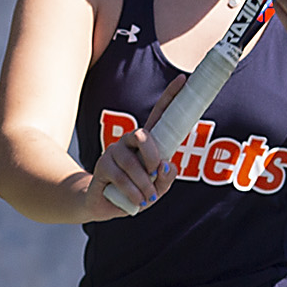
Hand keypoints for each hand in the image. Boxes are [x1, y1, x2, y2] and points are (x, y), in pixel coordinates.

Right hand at [84, 74, 185, 218]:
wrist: (104, 205)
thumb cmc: (135, 192)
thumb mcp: (157, 189)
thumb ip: (166, 178)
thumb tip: (167, 165)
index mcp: (146, 142)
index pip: (159, 113)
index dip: (170, 96)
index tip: (183, 80)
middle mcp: (129, 141)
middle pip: (143, 135)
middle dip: (153, 156)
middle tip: (155, 173)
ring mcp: (114, 151)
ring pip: (132, 162)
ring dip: (144, 184)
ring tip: (147, 197)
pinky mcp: (102, 165)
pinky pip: (122, 178)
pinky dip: (134, 193)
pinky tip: (136, 202)